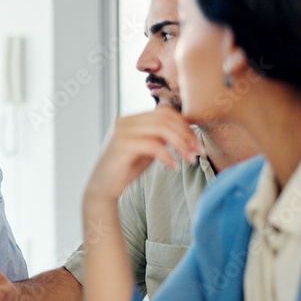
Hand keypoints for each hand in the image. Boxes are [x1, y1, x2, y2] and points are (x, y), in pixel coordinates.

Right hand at [84, 107, 201, 203]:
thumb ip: (161, 137)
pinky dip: (168, 155)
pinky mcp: (121, 145)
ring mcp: (122, 132)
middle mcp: (125, 121)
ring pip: (161, 128)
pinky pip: (153, 145)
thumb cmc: (126, 169)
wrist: (102, 188)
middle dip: (187, 134)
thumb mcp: (148, 148)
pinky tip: (173, 167)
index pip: (164, 112)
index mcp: (131, 119)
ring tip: (190, 159)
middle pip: (165, 118)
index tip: (196, 143)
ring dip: (181, 144)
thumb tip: (187, 130)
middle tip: (198, 152)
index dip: (185, 125)